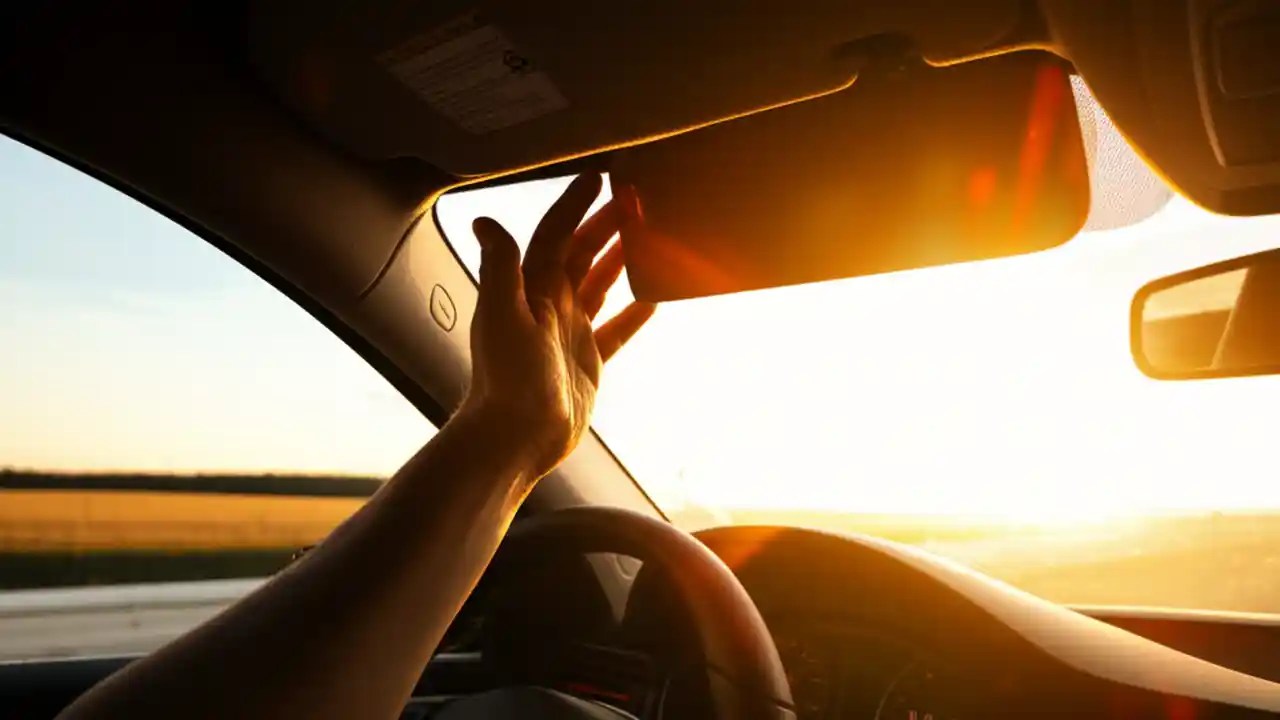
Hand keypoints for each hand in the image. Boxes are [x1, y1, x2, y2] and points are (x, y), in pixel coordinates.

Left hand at [462, 173, 654, 478]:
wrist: (516, 437)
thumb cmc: (507, 379)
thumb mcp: (503, 316)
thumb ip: (500, 267)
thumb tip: (484, 220)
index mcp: (531, 289)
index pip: (556, 234)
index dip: (575, 203)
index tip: (598, 177)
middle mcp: (550, 305)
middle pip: (582, 252)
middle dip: (605, 223)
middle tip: (635, 198)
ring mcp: (569, 332)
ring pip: (600, 284)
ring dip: (620, 258)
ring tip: (649, 236)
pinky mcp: (587, 360)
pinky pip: (615, 328)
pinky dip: (633, 312)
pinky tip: (654, 298)